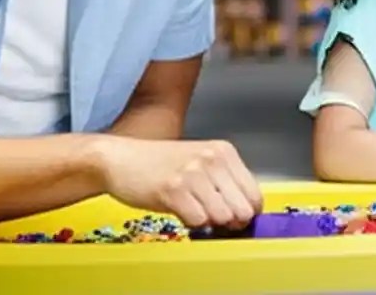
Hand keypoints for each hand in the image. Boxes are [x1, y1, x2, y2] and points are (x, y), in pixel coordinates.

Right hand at [92, 137, 262, 228]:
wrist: (121, 159)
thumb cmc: (160, 164)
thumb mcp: (200, 163)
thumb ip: (225, 183)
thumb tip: (246, 215)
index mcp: (223, 151)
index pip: (255, 195)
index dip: (246, 213)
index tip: (234, 218)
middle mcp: (212, 160)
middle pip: (242, 209)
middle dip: (230, 222)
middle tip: (212, 219)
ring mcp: (193, 174)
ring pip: (222, 217)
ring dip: (209, 223)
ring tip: (193, 211)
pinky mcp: (173, 190)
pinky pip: (198, 221)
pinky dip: (191, 223)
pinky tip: (180, 211)